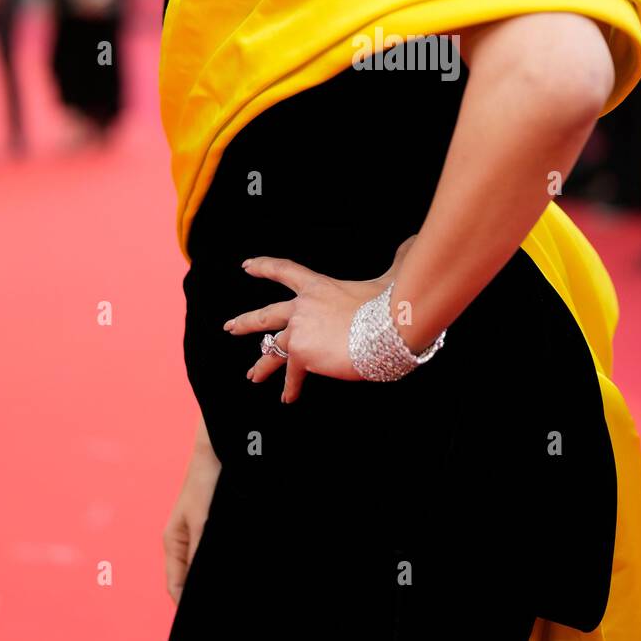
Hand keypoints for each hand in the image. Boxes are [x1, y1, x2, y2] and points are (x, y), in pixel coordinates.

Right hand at [161, 442, 220, 605]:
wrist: (214, 455)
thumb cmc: (203, 484)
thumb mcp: (202, 521)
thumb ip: (198, 554)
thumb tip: (199, 587)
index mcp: (172, 544)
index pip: (176, 586)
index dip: (185, 606)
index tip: (198, 624)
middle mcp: (182, 543)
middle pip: (187, 580)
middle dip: (198, 597)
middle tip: (215, 616)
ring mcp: (196, 537)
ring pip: (200, 569)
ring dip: (208, 583)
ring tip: (221, 599)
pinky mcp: (210, 530)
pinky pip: (209, 556)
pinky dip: (216, 566)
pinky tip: (231, 573)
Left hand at [224, 235, 417, 404]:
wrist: (386, 329)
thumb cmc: (390, 303)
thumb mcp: (389, 278)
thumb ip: (395, 261)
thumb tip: (411, 243)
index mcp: (318, 286)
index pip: (285, 271)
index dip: (264, 266)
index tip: (247, 265)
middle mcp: (302, 307)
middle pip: (266, 314)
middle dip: (245, 322)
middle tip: (230, 327)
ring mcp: (298, 331)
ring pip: (271, 349)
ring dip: (261, 364)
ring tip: (252, 375)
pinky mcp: (301, 355)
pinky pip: (291, 375)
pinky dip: (290, 387)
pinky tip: (288, 397)